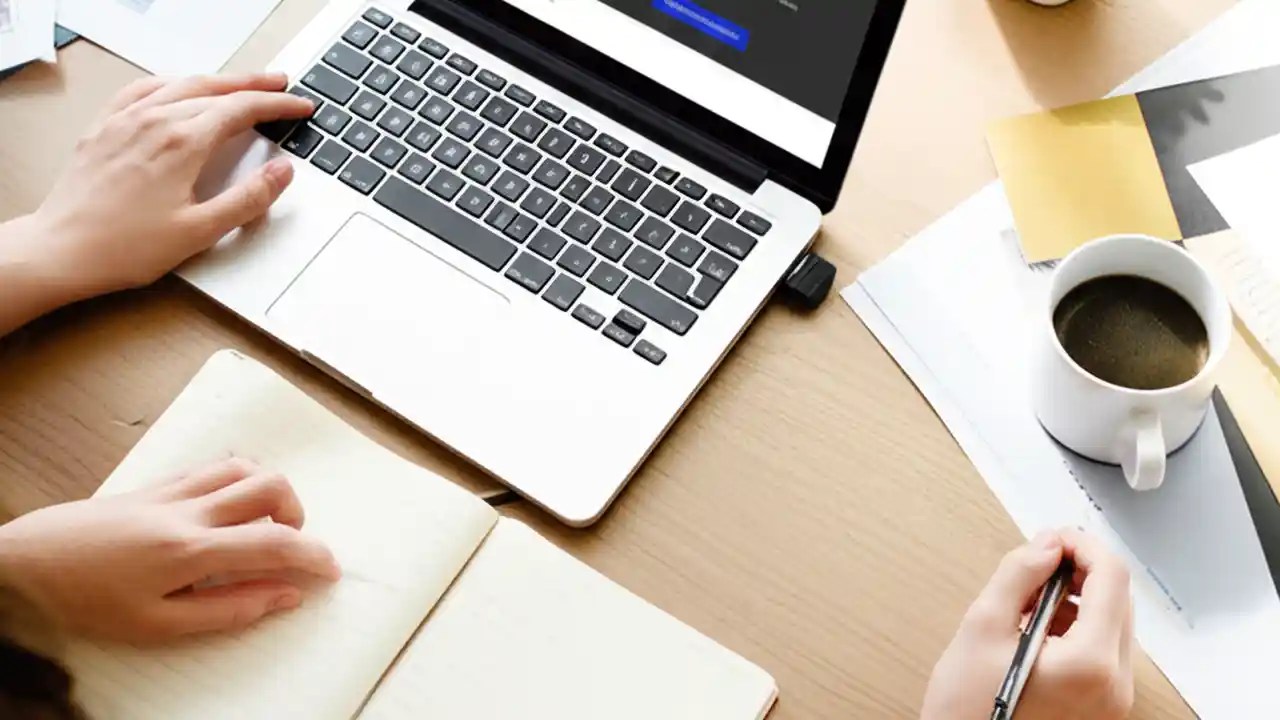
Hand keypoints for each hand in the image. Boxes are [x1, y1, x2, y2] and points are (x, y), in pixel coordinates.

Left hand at [0, 459, 340, 641]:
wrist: (24, 566)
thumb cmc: (85, 601)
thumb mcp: (158, 625)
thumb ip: (228, 610)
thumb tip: (283, 596)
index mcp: (191, 550)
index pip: (275, 543)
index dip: (314, 555)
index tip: (330, 569)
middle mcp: (188, 510)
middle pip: (270, 486)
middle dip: (297, 513)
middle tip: (288, 544)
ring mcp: (171, 490)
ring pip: (244, 466)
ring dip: (268, 491)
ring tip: (260, 524)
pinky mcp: (155, 483)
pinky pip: (212, 466)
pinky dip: (236, 480)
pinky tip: (226, 508)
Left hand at [16, 73, 312, 298]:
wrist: (63, 251)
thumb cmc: (125, 247)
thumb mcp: (201, 231)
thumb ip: (248, 198)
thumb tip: (282, 172)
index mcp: (182, 144)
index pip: (241, 110)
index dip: (277, 105)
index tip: (299, 107)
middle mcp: (153, 122)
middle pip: (214, 90)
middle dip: (254, 86)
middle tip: (282, 86)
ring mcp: (125, 121)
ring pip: (181, 84)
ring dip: (217, 80)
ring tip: (240, 83)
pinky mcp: (104, 128)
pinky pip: (141, 89)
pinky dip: (170, 83)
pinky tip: (176, 88)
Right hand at [921, 529, 1133, 719]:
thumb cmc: (969, 711)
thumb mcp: (982, 628)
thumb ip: (1019, 576)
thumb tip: (1047, 545)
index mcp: (1091, 662)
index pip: (1111, 577)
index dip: (1081, 545)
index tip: (1052, 539)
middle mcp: (1115, 684)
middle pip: (1118, 599)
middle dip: (1079, 572)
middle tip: (1034, 568)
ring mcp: (1114, 700)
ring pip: (1112, 623)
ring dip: (1078, 600)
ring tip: (1027, 605)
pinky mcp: (1104, 708)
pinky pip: (1104, 651)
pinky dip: (1078, 629)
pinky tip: (1037, 633)